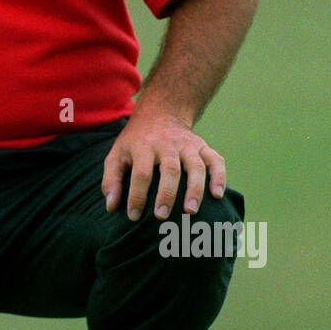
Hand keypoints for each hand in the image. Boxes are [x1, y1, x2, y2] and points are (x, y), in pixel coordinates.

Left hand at [101, 107, 226, 220]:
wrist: (160, 113)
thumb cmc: (135, 142)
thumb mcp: (116, 155)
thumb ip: (111, 180)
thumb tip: (111, 207)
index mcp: (143, 146)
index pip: (141, 173)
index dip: (137, 196)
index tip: (134, 216)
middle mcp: (167, 144)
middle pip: (170, 169)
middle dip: (166, 194)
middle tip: (161, 216)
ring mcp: (188, 144)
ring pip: (196, 165)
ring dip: (195, 189)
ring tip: (190, 211)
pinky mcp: (203, 146)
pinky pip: (215, 160)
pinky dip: (219, 177)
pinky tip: (218, 195)